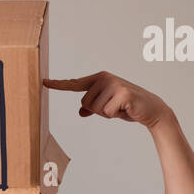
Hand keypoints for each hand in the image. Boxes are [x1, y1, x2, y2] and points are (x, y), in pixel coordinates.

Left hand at [44, 72, 170, 130]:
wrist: (149, 109)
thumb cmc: (127, 106)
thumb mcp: (107, 107)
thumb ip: (93, 107)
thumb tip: (81, 111)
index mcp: (99, 78)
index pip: (75, 83)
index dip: (59, 85)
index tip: (44, 82)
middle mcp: (104, 78)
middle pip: (85, 104)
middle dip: (98, 112)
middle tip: (114, 107)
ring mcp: (113, 84)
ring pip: (96, 109)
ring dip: (108, 114)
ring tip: (120, 108)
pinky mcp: (122, 93)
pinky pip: (107, 113)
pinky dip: (116, 116)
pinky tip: (126, 109)